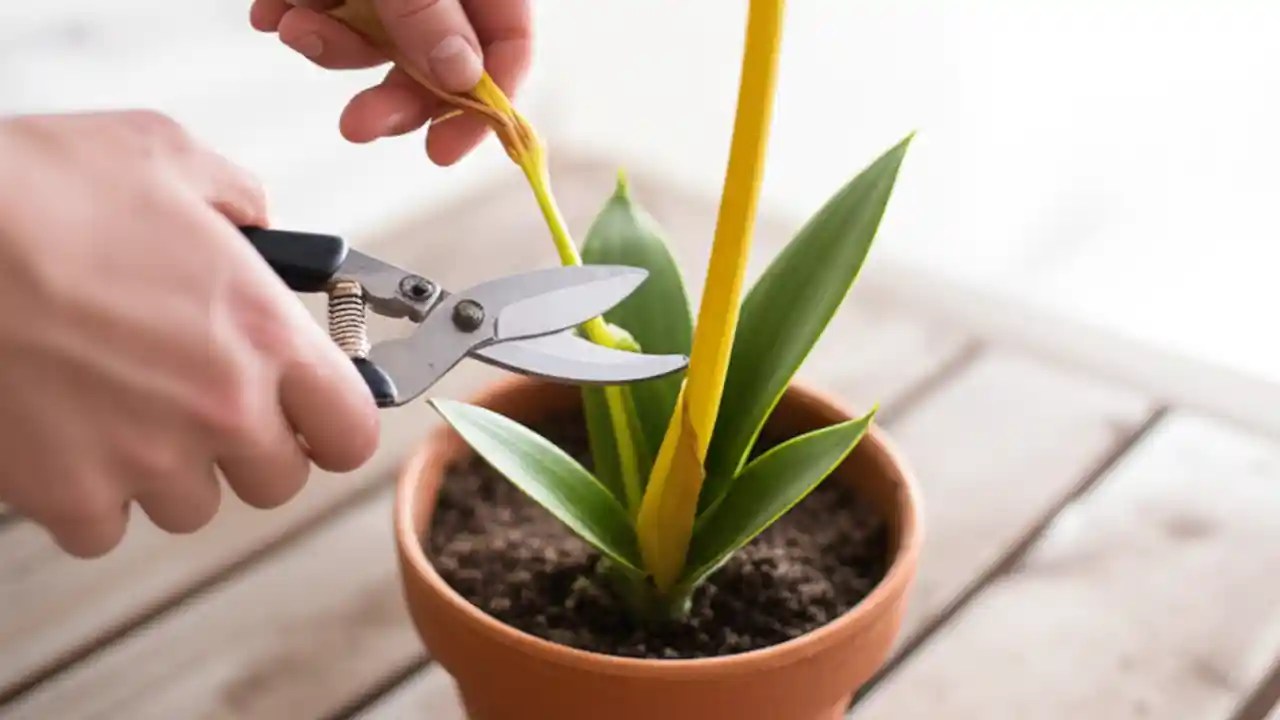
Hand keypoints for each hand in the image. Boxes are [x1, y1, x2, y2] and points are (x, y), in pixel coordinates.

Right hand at [0, 111, 378, 557]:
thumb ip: (237, 198)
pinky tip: (69, 436)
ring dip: (170, 470)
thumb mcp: (164, 155)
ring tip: (126, 406)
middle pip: (278, 481)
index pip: (351, 430)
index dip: (335, 424)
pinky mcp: (68, 494)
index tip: (314, 412)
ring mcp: (145, 460)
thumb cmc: (36, 193)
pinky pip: (104, 528)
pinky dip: (89, 497)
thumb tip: (257, 221)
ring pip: (193, 507)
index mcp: (263, 335)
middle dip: (251, 447)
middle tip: (209, 400)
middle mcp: (220, 409)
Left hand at [250, 0, 532, 165]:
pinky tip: (274, 9)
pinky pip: (330, 14)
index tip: (443, 150)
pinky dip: (299, 17)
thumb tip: (462, 78)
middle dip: (389, 96)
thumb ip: (431, 13)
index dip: (485, 107)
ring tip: (294, 25)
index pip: (512, 49)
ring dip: (329, 48)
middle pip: (440, 62)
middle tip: (357, 124)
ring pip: (375, 43)